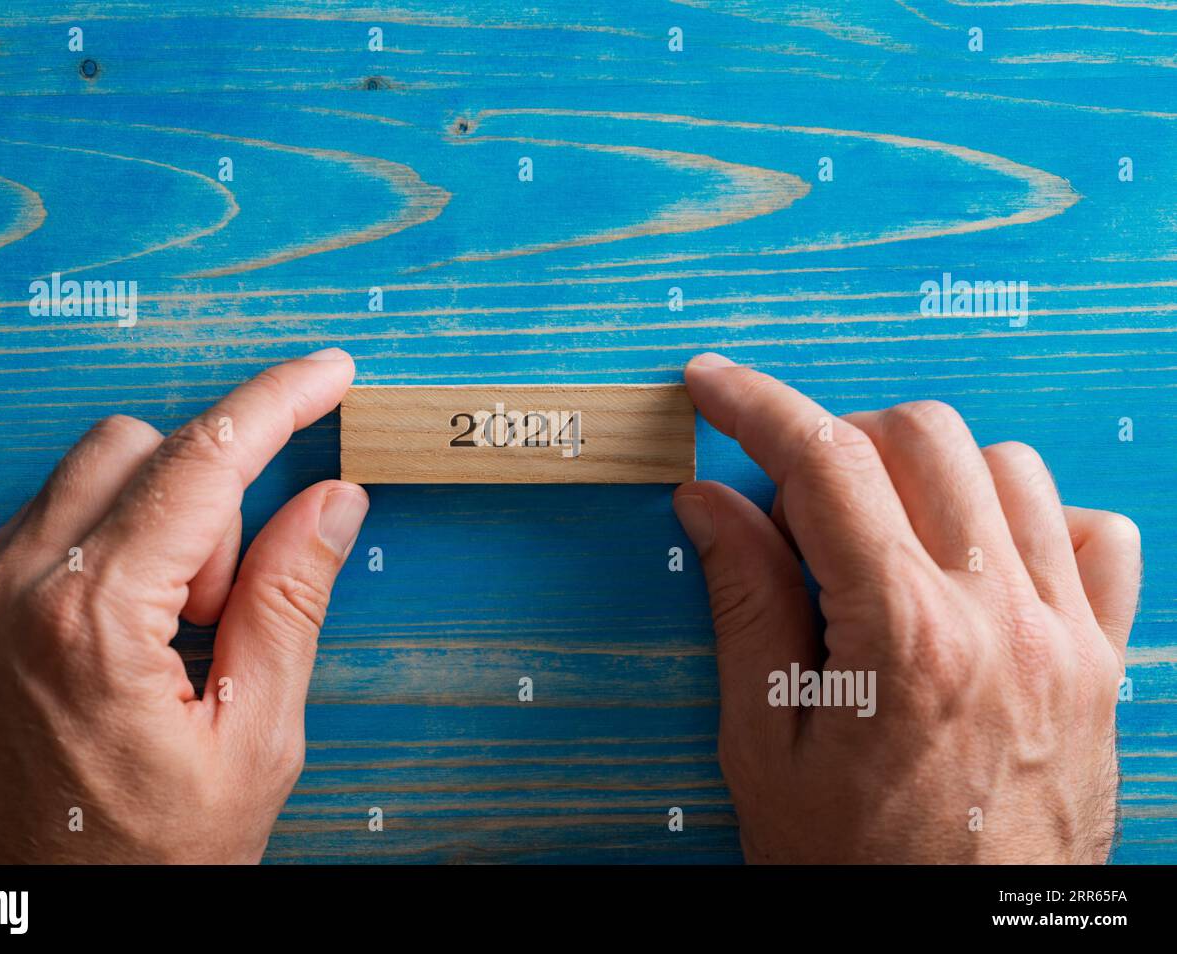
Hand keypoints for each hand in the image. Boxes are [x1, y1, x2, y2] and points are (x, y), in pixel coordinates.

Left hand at [0, 349, 367, 862]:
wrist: (24, 944)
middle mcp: (4, 600)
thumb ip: (289, 605)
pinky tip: (25, 593)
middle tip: (211, 609)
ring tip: (131, 629)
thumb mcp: (250, 747)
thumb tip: (329, 500)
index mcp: (102, 622)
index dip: (279, 402)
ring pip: (50, 482)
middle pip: (133, 452)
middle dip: (200, 508)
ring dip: (119, 526)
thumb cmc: (142, 870)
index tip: (325, 373)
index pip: (209, 460)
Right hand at [673, 353, 1140, 862]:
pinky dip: (1035, 517)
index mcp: (903, 635)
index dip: (755, 406)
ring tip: (881, 528)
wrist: (955, 948)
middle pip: (921, 437)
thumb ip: (746, 604)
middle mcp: (1000, 619)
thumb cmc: (852, 868)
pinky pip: (1096, 535)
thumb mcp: (765, 745)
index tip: (715, 386)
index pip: (823, 463)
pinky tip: (982, 556)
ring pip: (1009, 466)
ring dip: (930, 471)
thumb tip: (712, 503)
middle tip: (791, 496)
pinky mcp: (1101, 665)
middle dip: (837, 438)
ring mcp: (1065, 638)